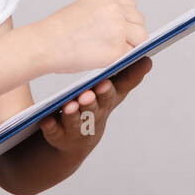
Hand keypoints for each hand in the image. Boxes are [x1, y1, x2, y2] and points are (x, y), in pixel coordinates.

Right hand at [35, 0, 147, 74]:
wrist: (44, 44)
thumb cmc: (58, 31)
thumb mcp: (83, 8)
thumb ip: (104, 12)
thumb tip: (122, 24)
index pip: (131, 4)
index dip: (128, 18)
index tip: (124, 27)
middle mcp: (114, 9)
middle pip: (139, 20)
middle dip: (132, 32)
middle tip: (120, 43)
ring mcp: (117, 29)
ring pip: (140, 37)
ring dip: (131, 45)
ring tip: (113, 51)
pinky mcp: (117, 50)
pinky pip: (131, 55)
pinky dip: (123, 59)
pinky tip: (108, 59)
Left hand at [36, 56, 152, 154]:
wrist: (76, 139)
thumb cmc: (97, 104)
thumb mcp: (115, 89)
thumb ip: (129, 74)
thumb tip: (147, 56)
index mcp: (109, 100)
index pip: (116, 93)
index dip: (110, 90)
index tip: (105, 81)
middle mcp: (96, 115)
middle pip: (96, 108)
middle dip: (94, 101)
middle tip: (90, 92)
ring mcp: (77, 127)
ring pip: (76, 121)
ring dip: (74, 114)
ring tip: (70, 105)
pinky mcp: (59, 135)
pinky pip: (54, 131)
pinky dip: (51, 127)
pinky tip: (46, 120)